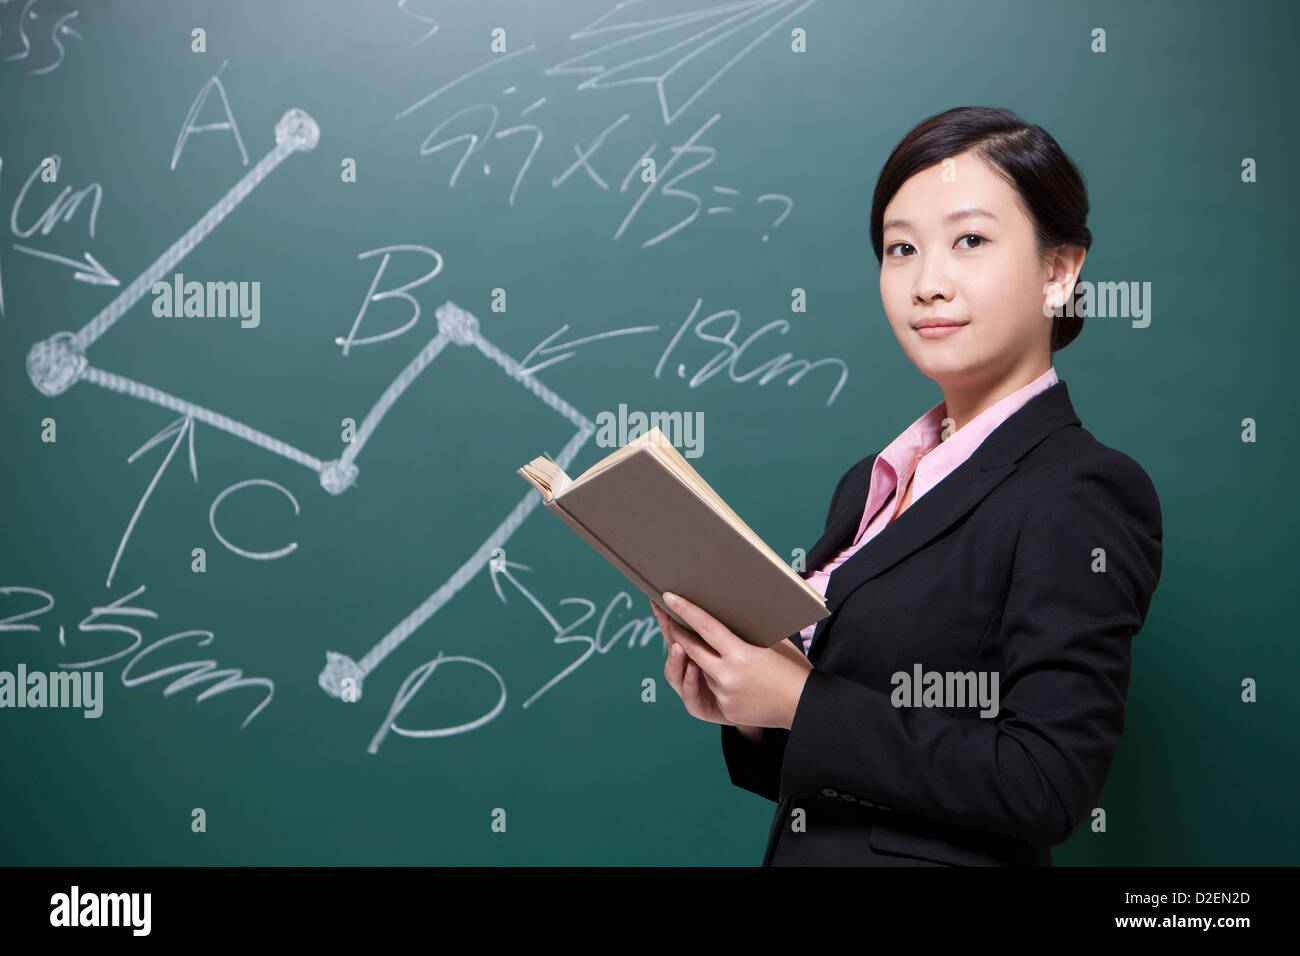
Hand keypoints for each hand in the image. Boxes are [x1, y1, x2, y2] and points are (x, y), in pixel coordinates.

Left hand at [651, 592, 813, 729]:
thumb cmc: (793, 668)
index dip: (685, 610)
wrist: (806, 706)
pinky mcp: (725, 710)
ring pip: (698, 670)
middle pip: (691, 648)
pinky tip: (718, 672)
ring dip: (694, 657)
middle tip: (667, 616)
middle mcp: (728, 675)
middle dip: (676, 631)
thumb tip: (726, 616)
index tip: (669, 597)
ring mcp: (725, 695)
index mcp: (741, 654)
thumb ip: (746, 633)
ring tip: (693, 644)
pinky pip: (710, 689)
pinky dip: (711, 679)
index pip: (705, 627)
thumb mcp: (774, 643)